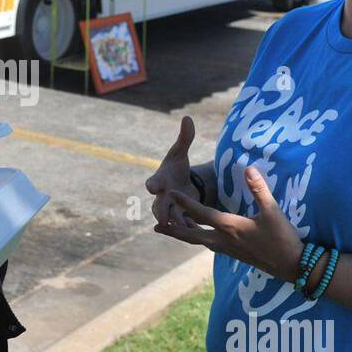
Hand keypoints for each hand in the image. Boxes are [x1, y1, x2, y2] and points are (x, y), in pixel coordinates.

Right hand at [145, 115, 197, 229]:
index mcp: (161, 180)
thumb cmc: (177, 167)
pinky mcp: (181, 218)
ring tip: (185, 230)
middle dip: (161, 212)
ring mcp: (171, 209)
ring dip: (177, 226)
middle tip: (163, 219)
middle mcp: (162, 197)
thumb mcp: (181, 153)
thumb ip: (184, 138)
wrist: (179, 184)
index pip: (153, 182)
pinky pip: (183, 226)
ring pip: (171, 220)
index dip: (153, 185)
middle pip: (159, 206)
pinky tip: (198, 233)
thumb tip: (187, 118)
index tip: (152, 187)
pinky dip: (189, 229)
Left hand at [154, 165, 303, 282]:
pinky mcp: (234, 254)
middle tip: (155, 227)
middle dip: (173, 230)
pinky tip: (199, 235)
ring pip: (200, 241)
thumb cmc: (283, 238)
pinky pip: (210, 245)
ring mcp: (228, 249)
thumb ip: (259, 189)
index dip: (185, 202)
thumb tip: (249, 168)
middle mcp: (224, 240)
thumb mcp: (273, 211)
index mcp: (230, 228)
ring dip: (184, 235)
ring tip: (171, 230)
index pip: (201, 213)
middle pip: (191, 235)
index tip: (170, 194)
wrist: (292, 266)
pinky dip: (199, 239)